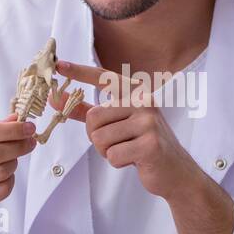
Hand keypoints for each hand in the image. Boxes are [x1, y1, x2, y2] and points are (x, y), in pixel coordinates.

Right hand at [0, 114, 36, 218]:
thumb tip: (16, 119)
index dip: (11, 130)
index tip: (29, 128)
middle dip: (18, 146)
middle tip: (30, 143)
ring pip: (0, 172)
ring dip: (13, 164)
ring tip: (12, 160)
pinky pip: (1, 190)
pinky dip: (10, 181)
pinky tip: (5, 176)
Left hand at [53, 59, 201, 201]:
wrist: (175, 170)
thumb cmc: (143, 144)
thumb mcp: (118, 123)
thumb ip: (88, 111)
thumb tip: (57, 99)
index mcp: (136, 93)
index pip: (103, 78)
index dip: (79, 72)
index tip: (58, 64)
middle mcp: (144, 102)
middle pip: (94, 117)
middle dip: (97, 136)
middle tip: (117, 143)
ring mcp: (148, 123)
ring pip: (100, 138)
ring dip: (107, 151)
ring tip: (127, 151)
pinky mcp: (150, 145)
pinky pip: (113, 155)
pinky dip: (117, 163)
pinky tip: (134, 160)